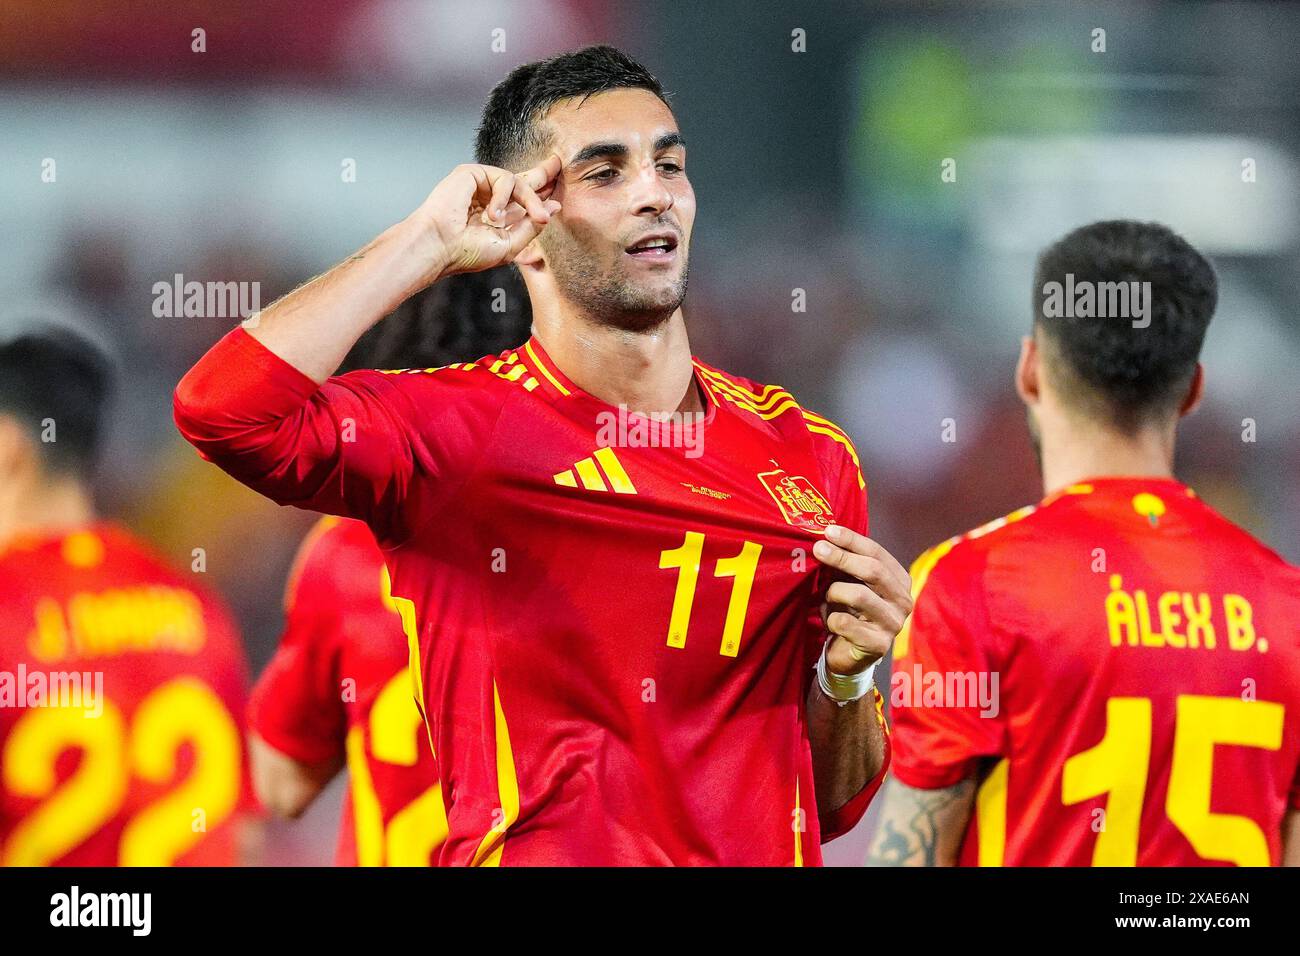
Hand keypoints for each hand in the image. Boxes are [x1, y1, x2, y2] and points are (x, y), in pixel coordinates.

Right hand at [411, 155, 562, 279]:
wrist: (440, 247)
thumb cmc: (467, 252)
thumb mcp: (510, 245)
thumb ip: (531, 226)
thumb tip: (553, 207)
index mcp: (497, 217)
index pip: (523, 201)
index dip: (542, 196)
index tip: (559, 195)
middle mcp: (489, 199)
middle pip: (522, 180)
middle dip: (543, 174)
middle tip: (558, 163)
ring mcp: (480, 185)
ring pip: (519, 182)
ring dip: (532, 200)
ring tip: (536, 216)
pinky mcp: (472, 174)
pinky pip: (504, 178)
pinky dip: (504, 196)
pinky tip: (493, 214)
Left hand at [812, 525, 911, 675]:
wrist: (848, 653)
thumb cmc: (848, 610)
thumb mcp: (849, 583)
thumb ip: (845, 564)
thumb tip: (825, 538)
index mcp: (899, 581)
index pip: (878, 553)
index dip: (852, 540)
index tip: (828, 531)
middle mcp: (903, 601)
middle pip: (873, 571)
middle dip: (842, 557)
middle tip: (818, 548)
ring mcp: (894, 624)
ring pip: (859, 595)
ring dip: (834, 593)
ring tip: (826, 598)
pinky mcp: (878, 645)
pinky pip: (845, 622)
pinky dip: (830, 619)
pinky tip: (830, 622)